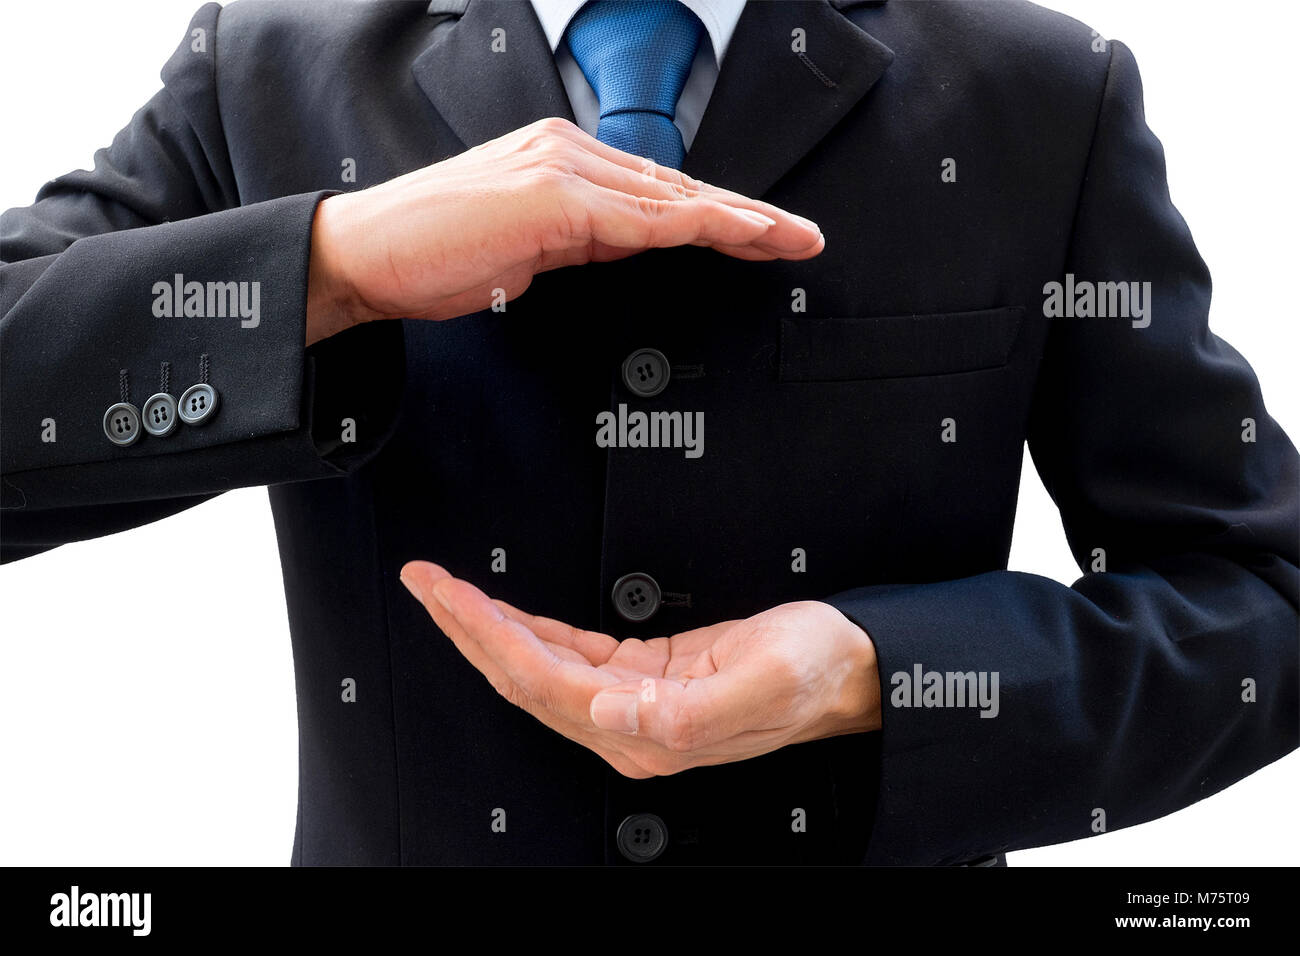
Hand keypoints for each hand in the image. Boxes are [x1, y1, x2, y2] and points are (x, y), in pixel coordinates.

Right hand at [306, 117, 824, 343]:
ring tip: (793, 240)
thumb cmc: (429, 254)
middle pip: (678, 188)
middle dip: (748, 215)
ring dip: (742, 220)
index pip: (657, 191)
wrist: (362, 255)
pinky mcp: (551, 198)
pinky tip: (741, 237)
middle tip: (804, 237)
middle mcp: (566, 152)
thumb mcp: (525, 248)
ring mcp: (560, 169)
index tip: (763, 235)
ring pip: (673, 198)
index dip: (717, 214)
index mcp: (560, 161)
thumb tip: (626, 244)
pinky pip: (642, 218)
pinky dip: (698, 228)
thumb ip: (579, 239)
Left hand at [399, 561, 879, 778]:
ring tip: (446, 588)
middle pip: (524, 677)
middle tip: (425, 581)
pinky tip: (504, 610)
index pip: (544, 683)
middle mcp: (630, 725)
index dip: (490, 638)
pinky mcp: (643, 677)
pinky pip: (570, 653)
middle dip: (468, 628)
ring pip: (538, 666)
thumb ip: (688, 711)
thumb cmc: (814, 672)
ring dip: (489, 626)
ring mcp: (633, 704)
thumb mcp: (765, 684)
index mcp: (650, 733)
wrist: (847, 666)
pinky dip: (529, 628)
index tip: (451, 595)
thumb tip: (611, 711)